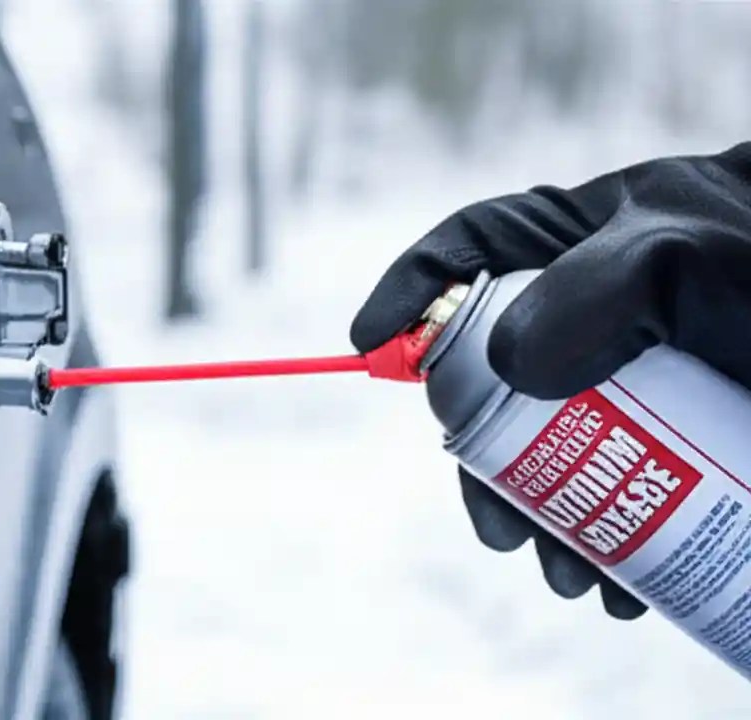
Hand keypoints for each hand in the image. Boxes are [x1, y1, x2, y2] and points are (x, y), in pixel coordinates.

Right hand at [350, 142, 750, 619]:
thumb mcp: (684, 254)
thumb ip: (589, 290)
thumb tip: (509, 369)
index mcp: (584, 242)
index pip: (471, 251)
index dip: (408, 294)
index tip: (366, 346)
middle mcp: (598, 314)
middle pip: (494, 383)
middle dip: (485, 466)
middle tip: (501, 529)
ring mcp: (638, 385)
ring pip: (551, 456)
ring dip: (546, 526)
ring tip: (574, 579)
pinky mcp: (678, 442)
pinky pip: (613, 497)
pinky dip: (606, 549)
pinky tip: (623, 585)